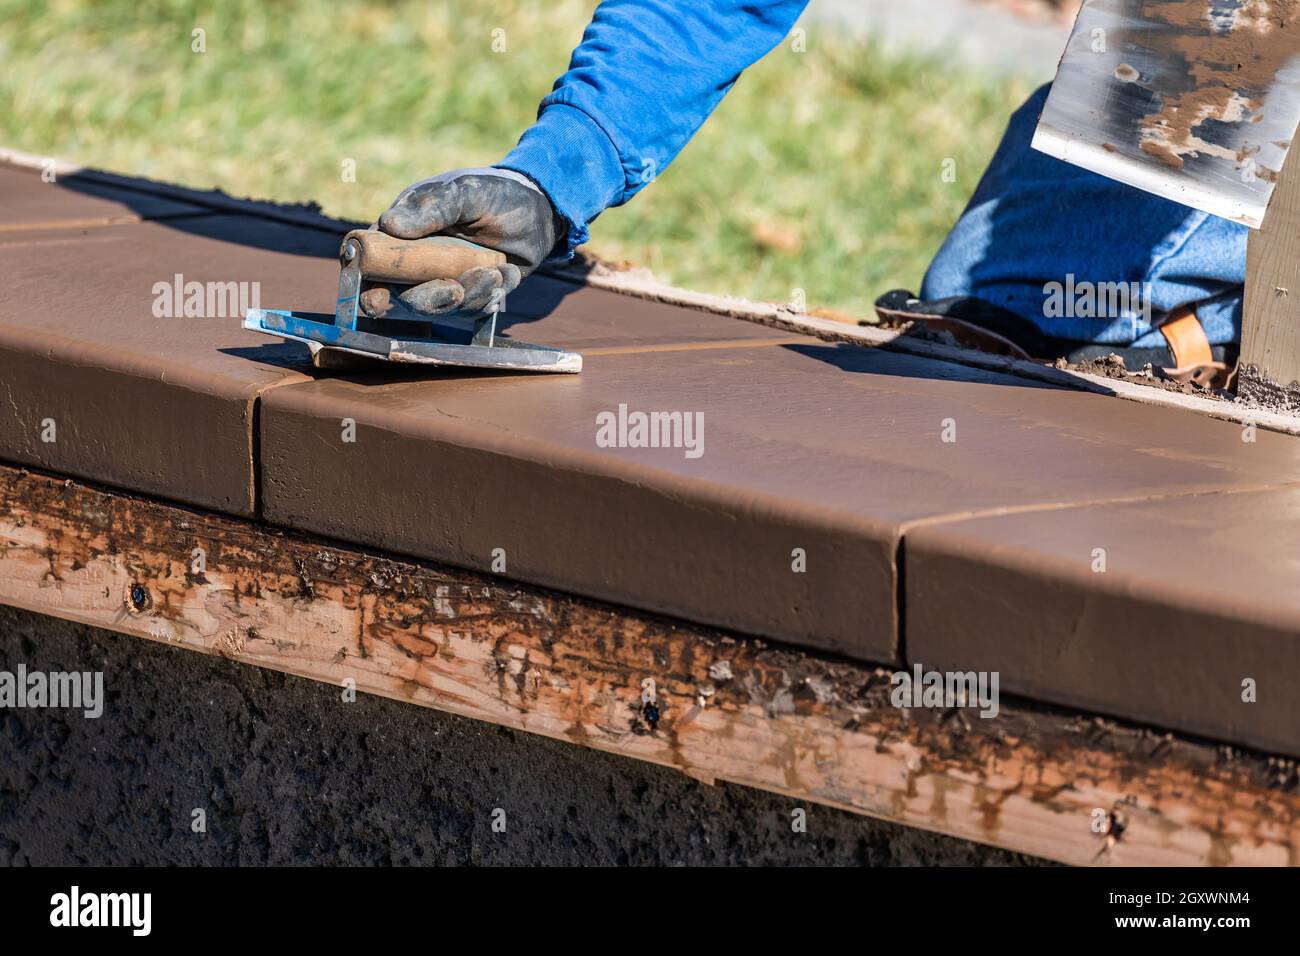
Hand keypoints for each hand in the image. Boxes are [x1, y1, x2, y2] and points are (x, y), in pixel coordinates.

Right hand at [361, 167, 562, 317]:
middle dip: (430, 299)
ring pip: (443, 307)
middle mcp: (420, 261)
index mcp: (404, 233)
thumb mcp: (465, 193)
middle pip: (408, 296)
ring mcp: (445, 279)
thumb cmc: (494, 193)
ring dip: (469, 297)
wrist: (538, 209)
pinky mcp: (472, 293)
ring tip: (495, 273)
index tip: (376, 301)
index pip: (374, 262)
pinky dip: (490, 297)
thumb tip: (389, 224)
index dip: (368, 284)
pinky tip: (508, 274)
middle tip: (456, 290)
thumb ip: (431, 208)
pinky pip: (472, 310)